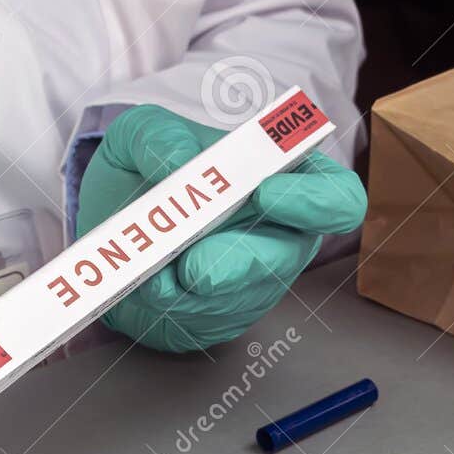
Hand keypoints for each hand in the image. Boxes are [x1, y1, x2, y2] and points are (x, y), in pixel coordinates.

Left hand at [76, 104, 366, 352]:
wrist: (115, 231)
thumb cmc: (146, 173)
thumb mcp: (142, 133)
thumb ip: (158, 134)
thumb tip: (176, 160)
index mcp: (287, 181)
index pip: (337, 197)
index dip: (315, 200)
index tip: (266, 192)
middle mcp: (282, 236)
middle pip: (287, 258)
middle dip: (240, 263)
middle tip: (194, 266)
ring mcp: (256, 283)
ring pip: (239, 296)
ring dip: (191, 291)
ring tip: (153, 275)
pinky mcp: (224, 318)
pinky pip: (205, 321)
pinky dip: (170, 305)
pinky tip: (147, 286)